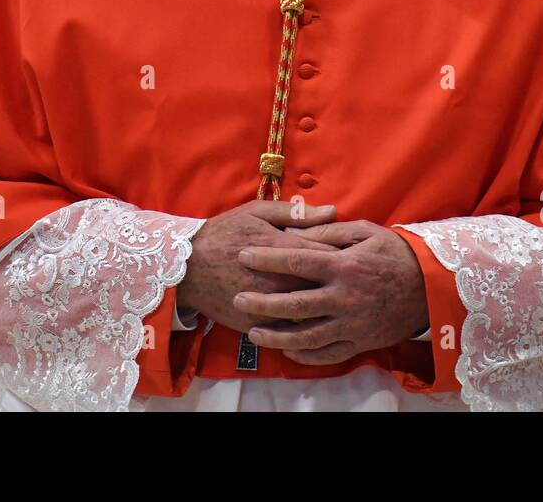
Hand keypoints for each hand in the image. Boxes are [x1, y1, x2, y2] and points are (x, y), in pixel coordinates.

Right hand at [178, 201, 338, 333]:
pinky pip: (290, 331)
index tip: (355, 253)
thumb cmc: (225, 232)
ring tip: (338, 301)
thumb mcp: (258, 212)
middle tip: (353, 280)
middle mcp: (281, 281)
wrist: (187, 267)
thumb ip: (297, 213)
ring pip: (311, 312)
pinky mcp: (259, 325)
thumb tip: (333, 211)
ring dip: (326, 307)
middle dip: (340, 282)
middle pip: (325, 285)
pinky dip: (304, 326)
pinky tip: (315, 321)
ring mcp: (270, 306)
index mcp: (284, 250)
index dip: (345, 254)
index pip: (328, 253)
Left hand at [232, 220, 428, 365]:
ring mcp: (352, 324)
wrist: (431, 286)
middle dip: (262, 302)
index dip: (267, 258)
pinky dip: (304, 355)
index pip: (297, 261)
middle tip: (238, 298)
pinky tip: (287, 350)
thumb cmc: (395, 253)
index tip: (245, 255)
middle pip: (294, 303)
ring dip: (277, 335)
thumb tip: (297, 230)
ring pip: (306, 335)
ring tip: (253, 332)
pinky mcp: (360, 342)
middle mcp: (344, 297)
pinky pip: (327, 354)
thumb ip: (329, 231)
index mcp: (344, 266)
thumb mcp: (365, 231)